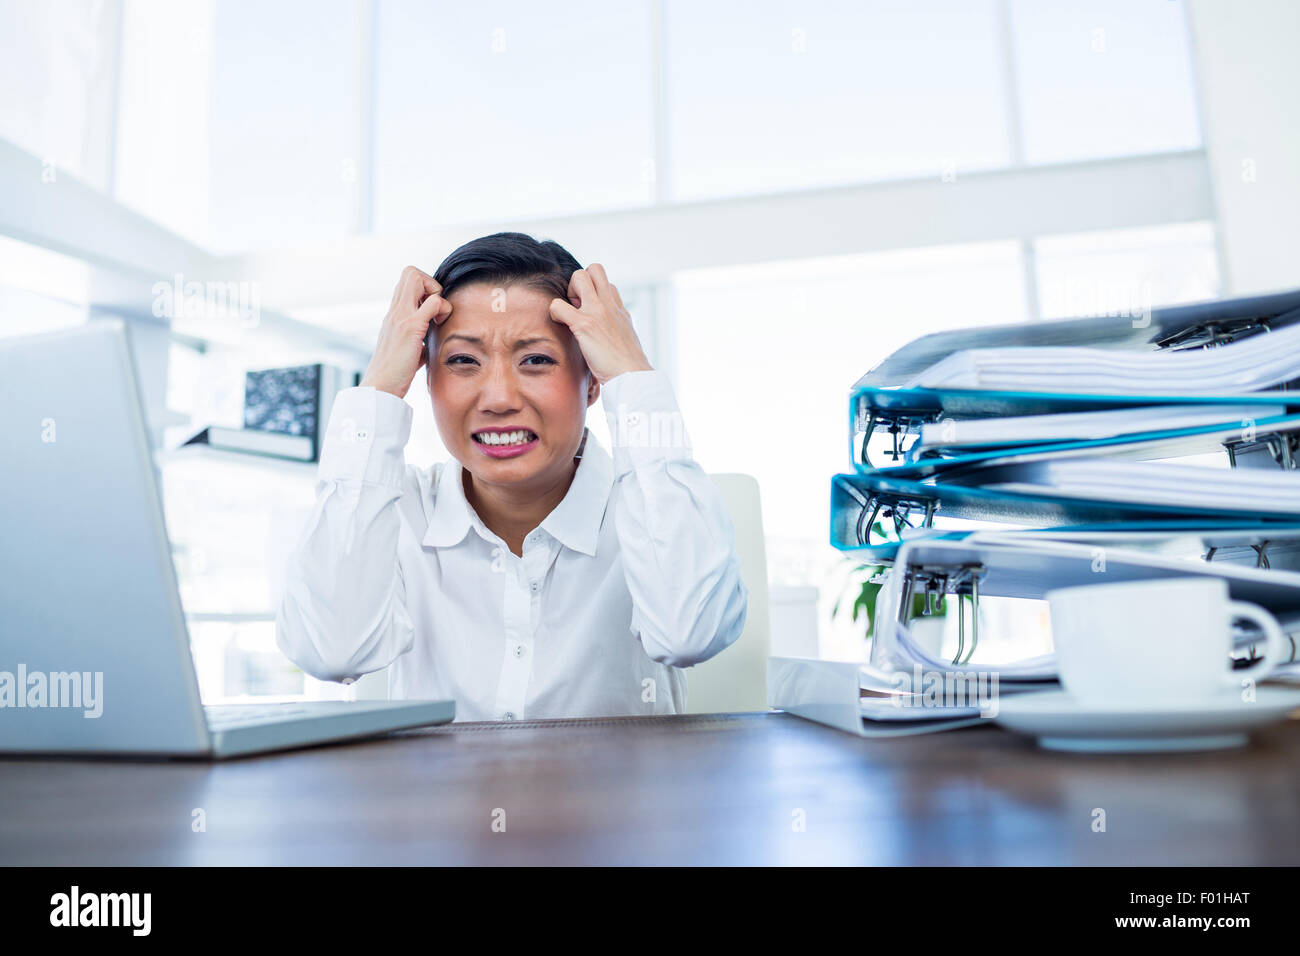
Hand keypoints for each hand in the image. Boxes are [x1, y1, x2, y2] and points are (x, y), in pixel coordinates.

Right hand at [360, 266, 451, 397]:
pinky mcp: (411, 328)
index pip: (406, 281)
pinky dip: (443, 309)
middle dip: (430, 284)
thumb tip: (429, 341)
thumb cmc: (395, 373)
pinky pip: (433, 302)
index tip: (430, 310)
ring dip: (436, 293)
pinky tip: (440, 326)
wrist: (381, 387)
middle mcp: (395, 311)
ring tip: (438, 317)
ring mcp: (401, 317)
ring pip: (417, 277)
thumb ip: (416, 338)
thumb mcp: (407, 348)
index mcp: (393, 315)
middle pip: (410, 272)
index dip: (424, 288)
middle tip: (435, 309)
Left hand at [548, 263, 652, 384]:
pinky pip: (558, 305)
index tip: (589, 311)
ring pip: (579, 276)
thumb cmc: (628, 368)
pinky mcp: (585, 325)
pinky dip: (554, 313)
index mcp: (620, 310)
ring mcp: (598, 312)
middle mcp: (610, 306)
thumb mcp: (626, 342)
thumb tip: (608, 336)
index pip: (607, 284)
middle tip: (576, 306)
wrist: (633, 377)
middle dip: (580, 283)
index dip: (594, 293)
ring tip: (569, 314)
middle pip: (595, 269)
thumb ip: (617, 330)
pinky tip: (560, 326)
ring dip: (568, 292)